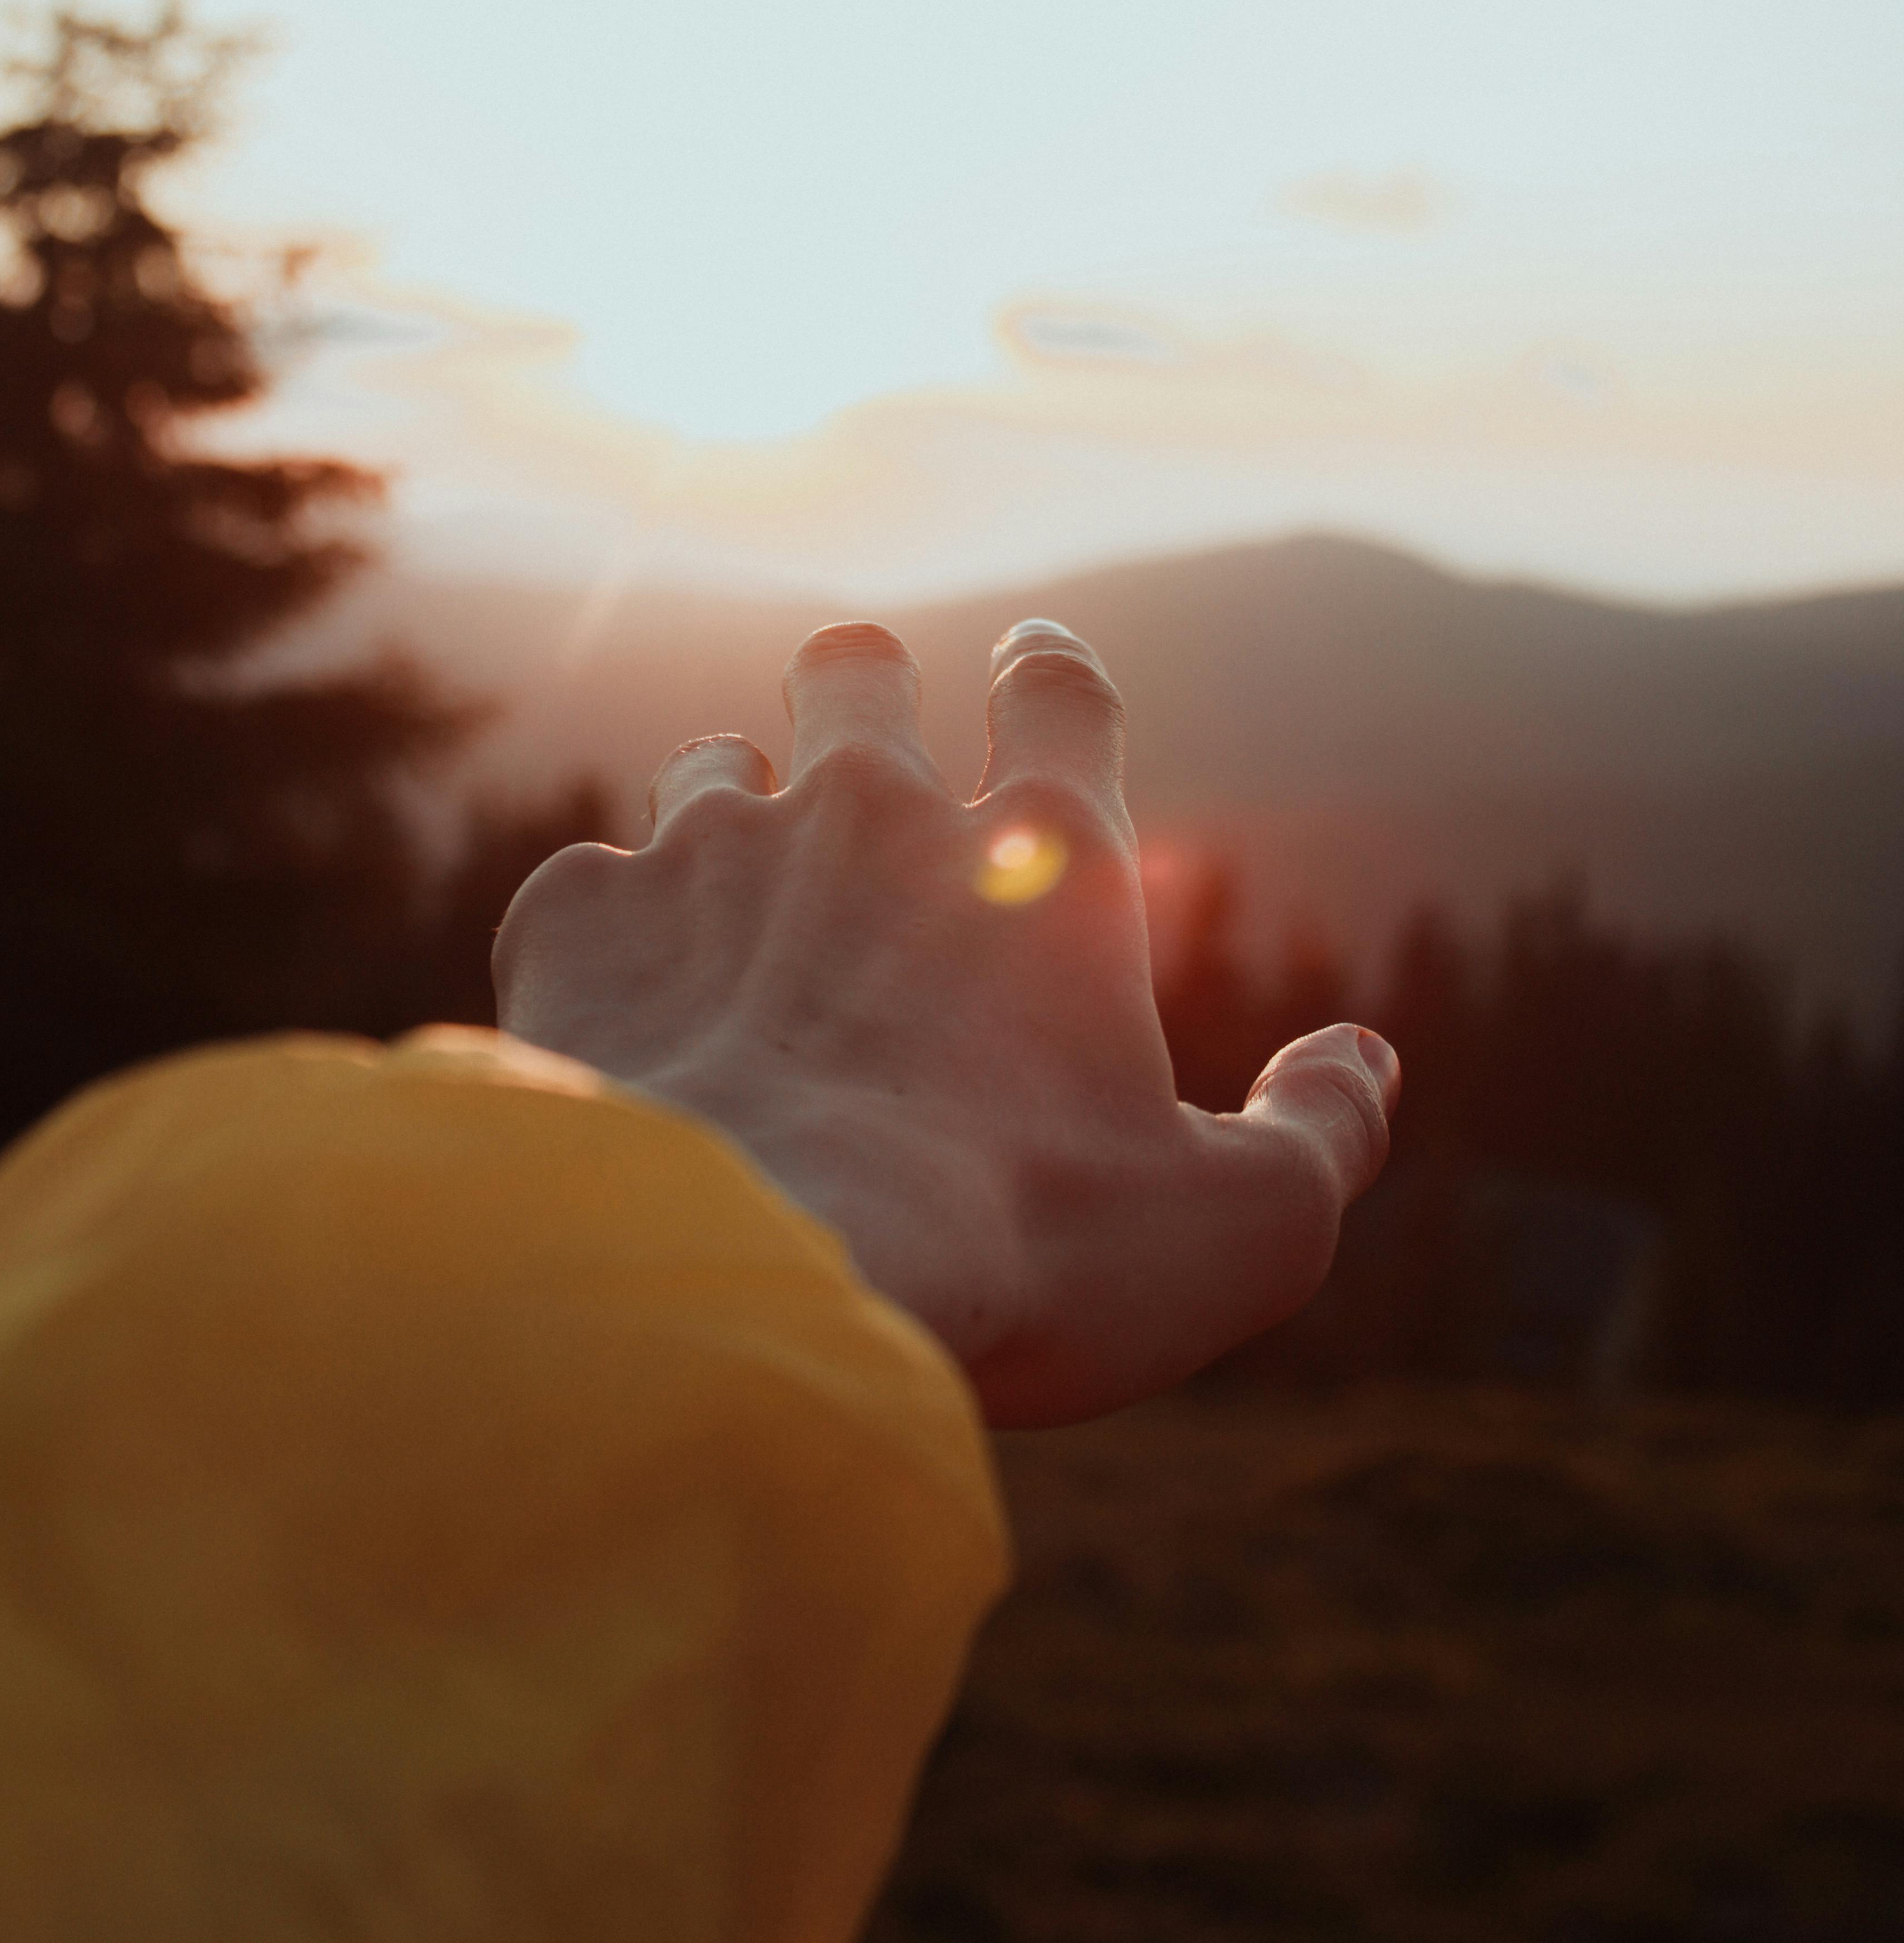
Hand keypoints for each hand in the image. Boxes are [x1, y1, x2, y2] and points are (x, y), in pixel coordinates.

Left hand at [493, 618, 1397, 1426]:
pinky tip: (629, 1033)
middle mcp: (875, 812)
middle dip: (860, 691)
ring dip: (735, 819)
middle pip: (856, 663)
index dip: (1048, 673)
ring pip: (714, 762)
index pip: (1059, 687)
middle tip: (860, 767)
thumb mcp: (1244, 1231)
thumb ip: (1325, 1131)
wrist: (762, 1279)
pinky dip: (611, 944)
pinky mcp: (578, 918)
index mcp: (1043, 857)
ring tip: (740, 927)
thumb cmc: (1026, 1260)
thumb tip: (1363, 1062)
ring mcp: (715, 849)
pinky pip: (587, 885)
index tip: (1030, 672)